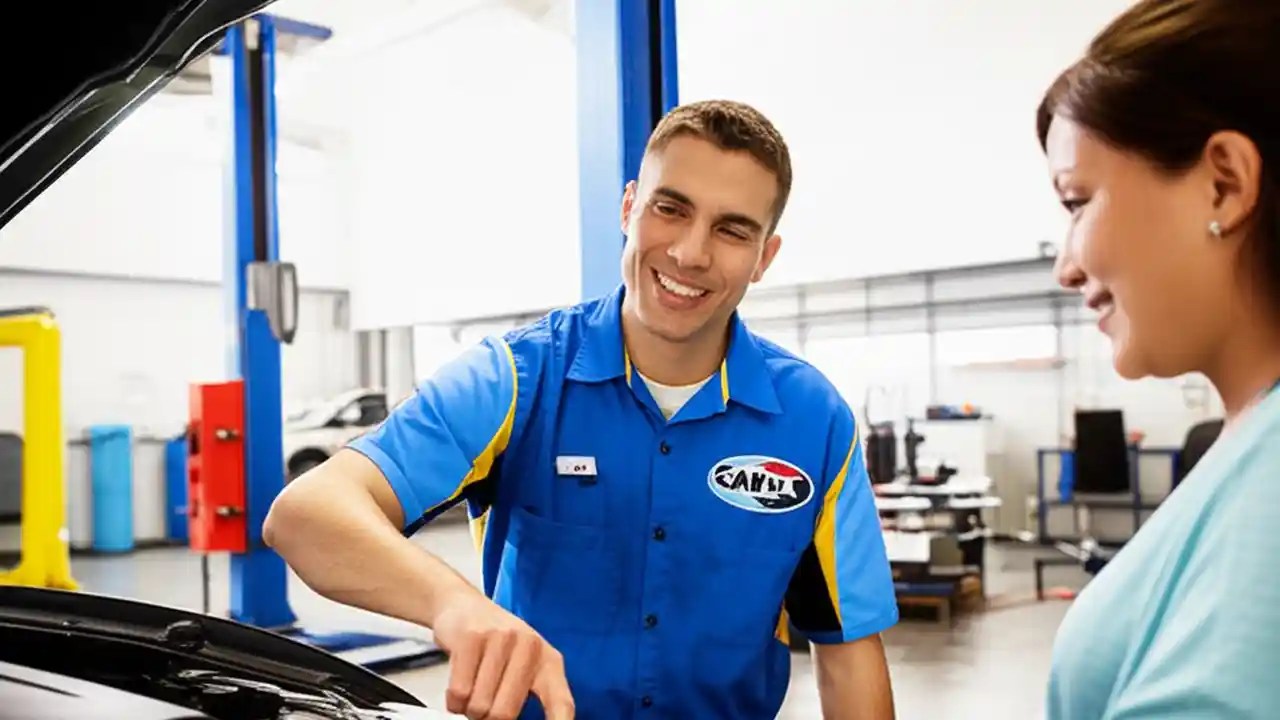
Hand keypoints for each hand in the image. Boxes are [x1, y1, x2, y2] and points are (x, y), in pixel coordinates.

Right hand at [432, 590, 574, 719]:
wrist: (464, 606)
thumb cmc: (497, 643)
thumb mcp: (525, 664)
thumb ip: (527, 693)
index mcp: (549, 661)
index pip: (561, 703)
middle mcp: (529, 647)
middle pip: (504, 714)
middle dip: (488, 719)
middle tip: (484, 706)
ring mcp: (500, 639)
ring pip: (478, 706)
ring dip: (469, 709)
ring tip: (472, 689)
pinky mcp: (471, 638)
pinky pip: (459, 693)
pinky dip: (454, 701)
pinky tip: (459, 683)